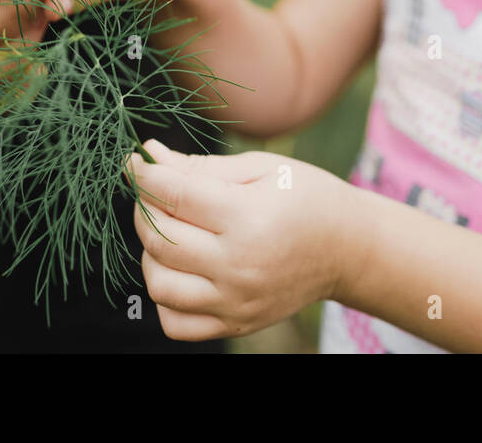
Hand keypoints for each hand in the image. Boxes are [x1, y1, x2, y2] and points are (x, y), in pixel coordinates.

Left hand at [126, 139, 356, 340]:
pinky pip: (175, 322)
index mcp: (247, 218)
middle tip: (154, 192)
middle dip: (144, 207)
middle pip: (158, 237)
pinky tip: (180, 269)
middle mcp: (238, 265)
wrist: (348, 248)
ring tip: (168, 232)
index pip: (172, 195)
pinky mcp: (236, 324)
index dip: (144, 175)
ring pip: (158, 283)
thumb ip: (201, 167)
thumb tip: (149, 157)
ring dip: (150, 253)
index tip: (134, 163)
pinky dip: (165, 297)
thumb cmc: (306, 197)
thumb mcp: (261, 168)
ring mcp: (236, 301)